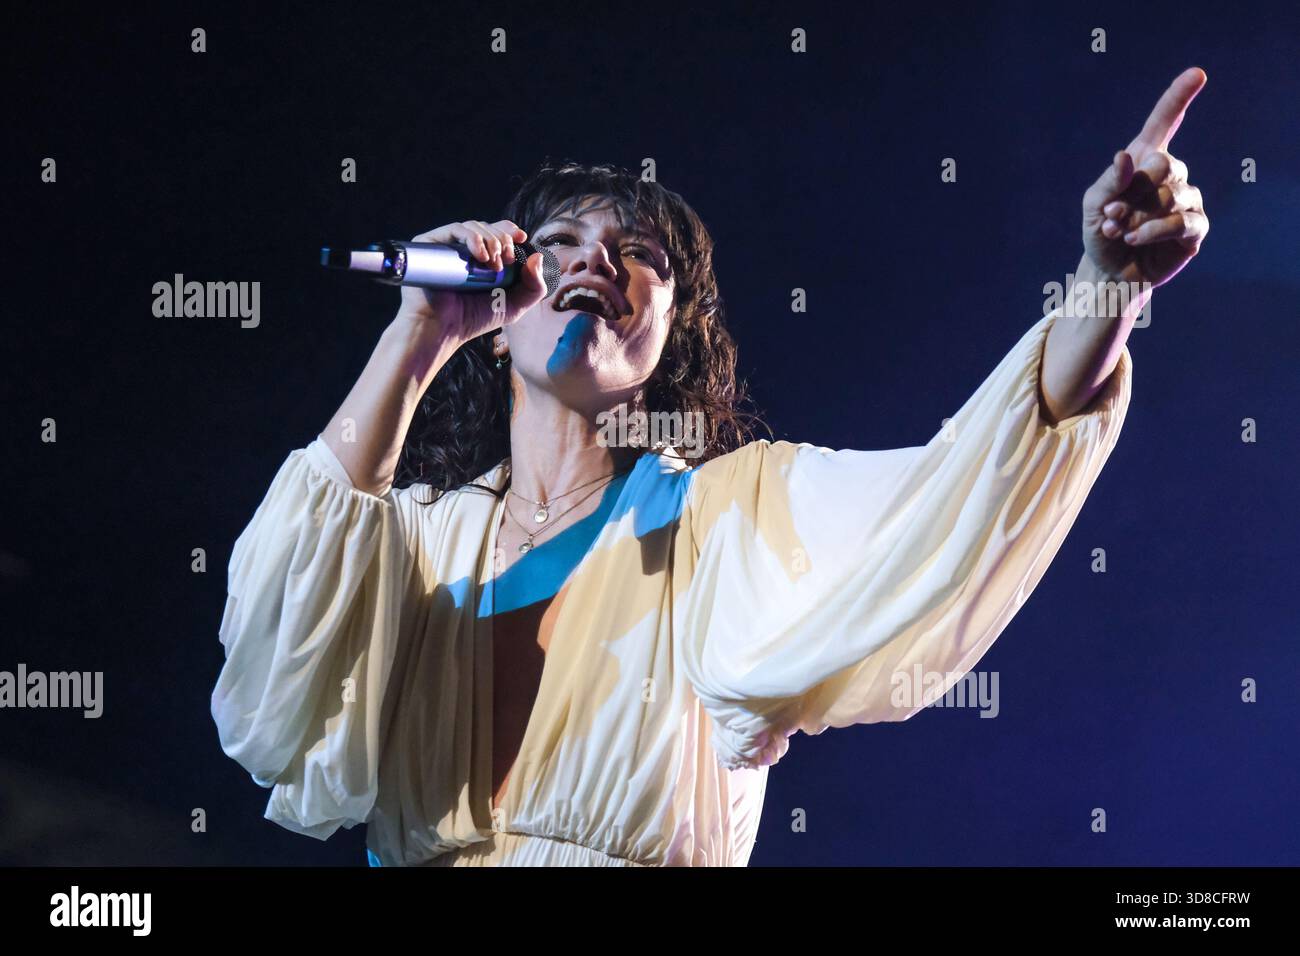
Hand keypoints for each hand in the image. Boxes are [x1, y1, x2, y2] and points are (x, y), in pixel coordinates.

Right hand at [394, 219, 548, 345]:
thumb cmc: (474, 319)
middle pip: (488, 228)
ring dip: (491, 240)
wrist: (443, 329)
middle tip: (506, 262)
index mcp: (482, 258)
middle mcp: (464, 249)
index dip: (510, 230)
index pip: (497, 232)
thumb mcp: (514, 305)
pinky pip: (455, 230)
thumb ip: (533, 287)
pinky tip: (481, 256)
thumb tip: (538, 257)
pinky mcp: (431, 244)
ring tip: (494, 264)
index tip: (521, 237)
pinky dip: (473, 238)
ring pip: (474, 226)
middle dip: (503, 240)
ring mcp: (447, 245)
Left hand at [1081, 67, 1209, 288]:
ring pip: (1171, 195)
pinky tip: (1134, 238)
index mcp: (1144, 161)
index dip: (1179, 98)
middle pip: (1165, 163)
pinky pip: (1182, 221)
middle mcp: (1171, 175)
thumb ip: (1108, 181)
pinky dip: (1153, 230)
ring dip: (1138, 216)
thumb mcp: (1092, 206)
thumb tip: (1126, 157)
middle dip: (1134, 190)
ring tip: (1119, 230)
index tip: (1197, 74)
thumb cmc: (1102, 233)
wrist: (1109, 272)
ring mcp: (1188, 199)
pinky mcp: (1195, 228)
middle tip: (1112, 212)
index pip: (1165, 123)